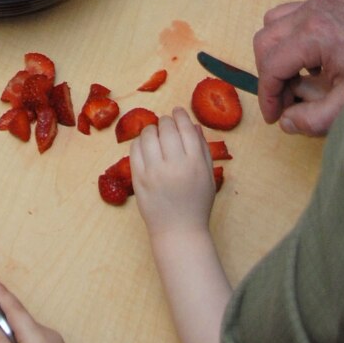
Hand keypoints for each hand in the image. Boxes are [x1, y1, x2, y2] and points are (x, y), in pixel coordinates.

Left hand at [131, 107, 216, 238]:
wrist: (178, 231)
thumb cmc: (196, 204)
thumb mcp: (208, 177)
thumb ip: (203, 150)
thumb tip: (193, 125)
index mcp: (195, 164)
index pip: (186, 128)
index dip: (180, 115)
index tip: (177, 111)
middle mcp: (174, 165)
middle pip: (166, 128)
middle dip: (167, 121)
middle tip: (167, 124)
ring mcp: (154, 172)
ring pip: (148, 134)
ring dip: (152, 129)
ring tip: (156, 134)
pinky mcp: (138, 179)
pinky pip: (134, 149)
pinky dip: (139, 142)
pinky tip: (145, 146)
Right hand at [254, 0, 343, 135]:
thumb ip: (315, 119)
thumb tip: (286, 123)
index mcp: (315, 34)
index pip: (271, 64)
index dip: (267, 95)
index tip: (274, 116)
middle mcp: (311, 12)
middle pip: (265, 42)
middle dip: (269, 75)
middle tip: (285, 102)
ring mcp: (318, 3)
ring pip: (273, 25)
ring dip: (276, 54)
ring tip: (297, 80)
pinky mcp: (327, 3)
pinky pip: (290, 16)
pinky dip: (289, 39)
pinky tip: (311, 61)